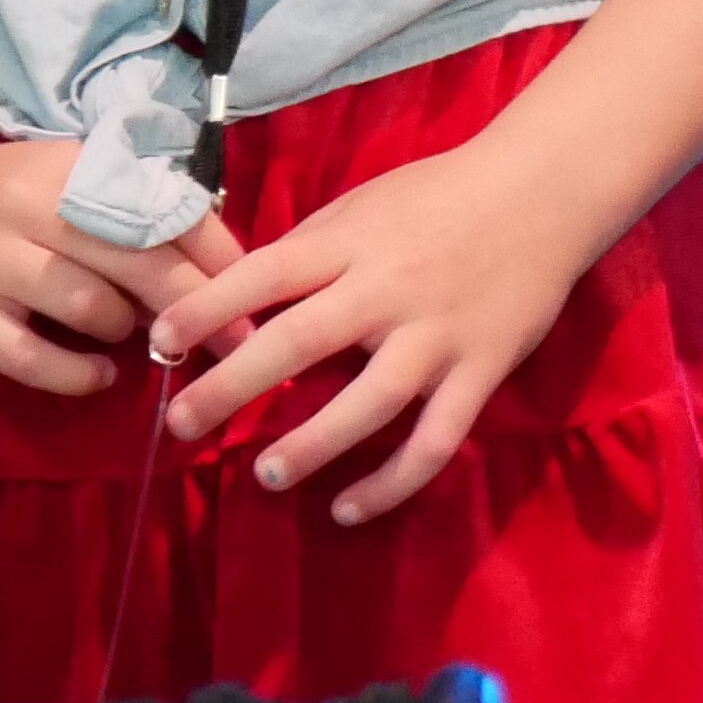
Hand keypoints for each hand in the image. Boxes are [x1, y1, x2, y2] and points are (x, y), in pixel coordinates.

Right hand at [0, 133, 225, 398]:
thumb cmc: (8, 191)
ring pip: (89, 307)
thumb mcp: (69, 174)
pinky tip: (100, 374)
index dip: (214, 251)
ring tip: (140, 336)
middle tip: (235, 340)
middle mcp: (31, 210)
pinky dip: (77, 374)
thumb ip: (134, 202)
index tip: (253, 287)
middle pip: (136, 260)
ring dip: (129, 329)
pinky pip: (31, 359)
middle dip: (195, 304)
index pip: (160, 206)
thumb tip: (221, 251)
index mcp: (69, 167)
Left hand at [147, 130, 608, 523]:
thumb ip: (310, 251)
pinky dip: (390, 483)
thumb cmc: (440, 195)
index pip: (264, 275)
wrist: (543, 192)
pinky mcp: (479, 371)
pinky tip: (348, 510)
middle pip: (299, 341)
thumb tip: (242, 299)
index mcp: (352, 242)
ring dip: (312, 444)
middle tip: (182, 425)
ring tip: (266, 474)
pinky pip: (433, 441)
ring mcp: (436, 336)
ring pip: (369, 403)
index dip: (206, 309)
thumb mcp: (364, 205)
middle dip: (232, 387)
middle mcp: (388, 290)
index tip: (159, 343)